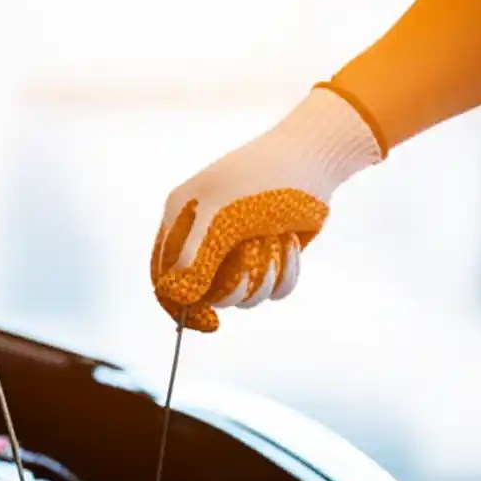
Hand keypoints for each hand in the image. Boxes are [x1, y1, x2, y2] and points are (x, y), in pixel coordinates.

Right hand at [151, 87, 382, 331]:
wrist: (316, 159)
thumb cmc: (261, 180)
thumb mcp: (222, 218)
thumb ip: (195, 260)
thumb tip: (176, 296)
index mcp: (181, 221)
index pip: (165, 277)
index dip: (181, 304)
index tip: (208, 322)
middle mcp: (205, 238)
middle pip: (207, 294)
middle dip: (235, 282)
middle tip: (251, 256)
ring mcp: (238, 249)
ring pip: (244, 295)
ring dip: (265, 273)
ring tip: (275, 239)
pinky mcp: (269, 256)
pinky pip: (273, 289)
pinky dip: (286, 271)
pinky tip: (290, 242)